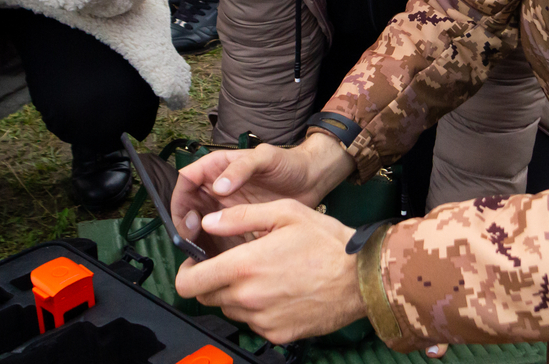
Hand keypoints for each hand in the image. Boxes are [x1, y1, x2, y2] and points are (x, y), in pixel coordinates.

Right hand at [171, 135, 355, 246]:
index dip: (180, 200)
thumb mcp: (266, 157)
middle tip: (194, 240)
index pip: (186, 181)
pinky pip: (220, 238)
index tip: (187, 219)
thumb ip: (242, 168)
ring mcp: (227, 208)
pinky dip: (216, 249)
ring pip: (201, 225)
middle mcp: (217, 188)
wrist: (312, 180)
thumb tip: (218, 187)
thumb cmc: (289, 163)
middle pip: (189, 207)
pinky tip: (220, 260)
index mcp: (217, 167)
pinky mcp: (238, 225)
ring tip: (204, 255)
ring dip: (199, 240)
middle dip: (186, 225)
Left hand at [174, 200, 366, 342]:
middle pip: (206, 297)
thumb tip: (208, 222)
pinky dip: (258, 310)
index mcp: (244, 265)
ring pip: (230, 310)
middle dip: (212, 281)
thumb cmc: (328, 243)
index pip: (189, 282)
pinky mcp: (277, 334)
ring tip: (264, 276)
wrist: (362, 278)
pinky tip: (280, 293)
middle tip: (235, 266)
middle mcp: (248, 297)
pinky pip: (253, 324)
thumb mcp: (285, 213)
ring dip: (236, 295)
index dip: (186, 273)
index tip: (195, 265)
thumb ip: (240, 217)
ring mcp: (262, 320)